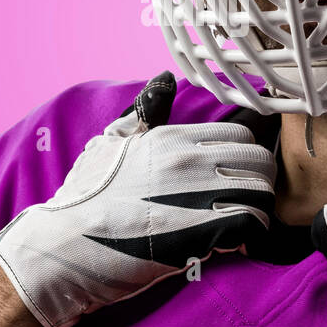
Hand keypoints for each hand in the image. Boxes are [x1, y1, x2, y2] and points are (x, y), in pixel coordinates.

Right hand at [0, 71, 275, 326]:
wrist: (63, 248)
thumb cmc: (85, 198)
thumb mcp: (110, 143)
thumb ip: (145, 111)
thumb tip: (165, 79)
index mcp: (172, 138)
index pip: (241, 135)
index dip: (242, 159)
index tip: (232, 179)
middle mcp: (189, 160)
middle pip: (260, 161)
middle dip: (259, 183)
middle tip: (243, 204)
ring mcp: (197, 196)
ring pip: (263, 192)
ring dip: (258, 210)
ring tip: (239, 226)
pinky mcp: (201, 233)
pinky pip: (252, 224)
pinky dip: (250, 235)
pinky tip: (231, 244)